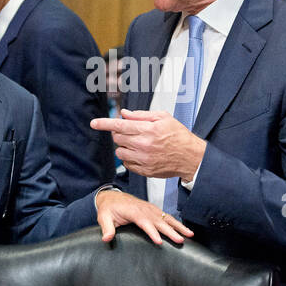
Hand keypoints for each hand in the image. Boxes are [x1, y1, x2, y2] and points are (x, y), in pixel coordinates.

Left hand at [91, 108, 205, 179]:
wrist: (191, 157)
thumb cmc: (179, 136)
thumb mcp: (163, 118)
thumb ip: (141, 115)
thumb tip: (125, 114)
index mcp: (148, 130)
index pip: (119, 126)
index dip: (104, 123)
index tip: (94, 123)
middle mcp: (143, 145)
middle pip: (117, 138)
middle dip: (119, 133)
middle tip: (131, 132)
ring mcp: (143, 159)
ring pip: (120, 152)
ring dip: (123, 146)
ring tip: (136, 143)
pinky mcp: (144, 171)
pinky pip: (126, 164)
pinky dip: (129, 158)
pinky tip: (140, 153)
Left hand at [95, 189, 192, 245]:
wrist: (112, 197)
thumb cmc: (108, 208)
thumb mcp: (103, 217)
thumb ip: (106, 228)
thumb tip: (106, 238)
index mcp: (133, 211)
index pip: (145, 222)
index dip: (152, 232)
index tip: (159, 241)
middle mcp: (145, 209)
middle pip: (160, 221)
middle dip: (171, 231)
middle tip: (180, 240)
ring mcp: (151, 209)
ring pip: (167, 218)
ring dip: (179, 226)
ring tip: (190, 234)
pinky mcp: (153, 210)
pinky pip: (167, 217)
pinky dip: (177, 223)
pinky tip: (185, 230)